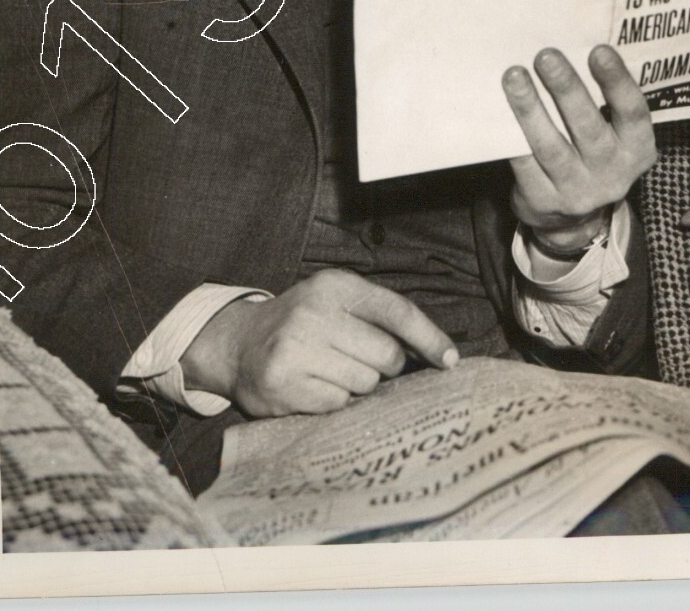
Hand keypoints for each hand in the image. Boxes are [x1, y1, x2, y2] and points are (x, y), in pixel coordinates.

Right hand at [180, 270, 458, 418]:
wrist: (238, 343)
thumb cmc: (304, 322)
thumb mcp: (337, 300)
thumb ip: (381, 317)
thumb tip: (439, 352)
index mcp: (335, 285)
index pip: (397, 311)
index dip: (429, 337)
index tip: (451, 360)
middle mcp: (314, 312)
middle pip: (386, 355)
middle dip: (384, 365)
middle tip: (359, 359)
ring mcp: (295, 349)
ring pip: (365, 383)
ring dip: (358, 384)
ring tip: (331, 369)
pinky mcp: (282, 385)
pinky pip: (338, 403)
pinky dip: (334, 400)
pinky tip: (313, 385)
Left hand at [503, 46, 655, 246]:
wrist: (575, 219)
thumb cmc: (593, 152)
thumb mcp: (614, 132)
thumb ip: (603, 100)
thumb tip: (572, 44)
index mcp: (637, 148)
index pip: (633, 112)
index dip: (617, 82)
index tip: (598, 50)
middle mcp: (612, 172)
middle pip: (588, 128)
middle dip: (566, 89)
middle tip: (545, 55)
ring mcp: (578, 191)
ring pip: (551, 146)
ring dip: (531, 109)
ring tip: (514, 76)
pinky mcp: (544, 201)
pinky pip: (525, 165)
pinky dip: (513, 137)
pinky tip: (499, 111)